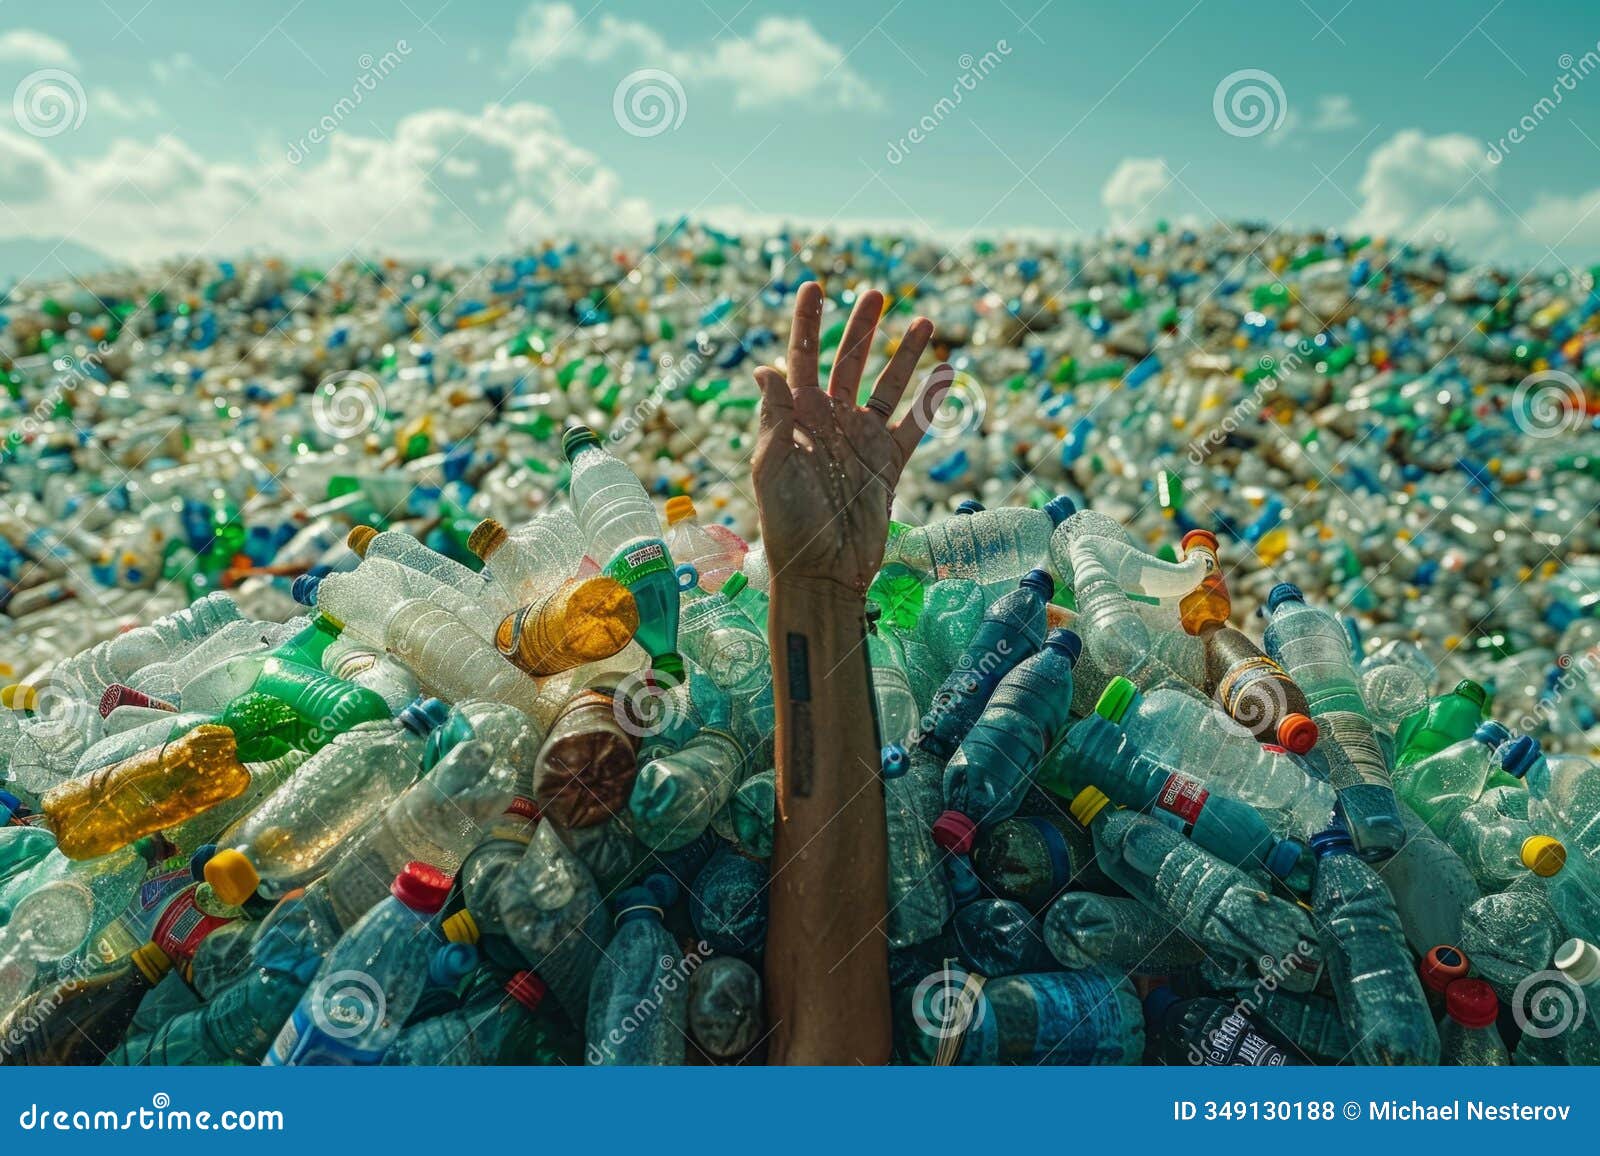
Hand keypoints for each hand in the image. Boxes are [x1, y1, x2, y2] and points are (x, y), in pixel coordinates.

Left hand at [752, 282, 949, 595]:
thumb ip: (774, 418)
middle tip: (876, 293)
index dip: (808, 323)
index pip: (802, 358)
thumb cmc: (787, 524)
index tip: (813, 286)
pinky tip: (946, 372)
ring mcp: (862, 441)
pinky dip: (930, 400)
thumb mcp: (771, 468)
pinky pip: (914, 425)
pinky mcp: (889, 465)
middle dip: (861, 328)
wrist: (823, 572)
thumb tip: (766, 369)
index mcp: (797, 418)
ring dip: (903, 354)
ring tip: (922, 320)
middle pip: (848, 362)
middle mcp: (830, 422)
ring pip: (886, 387)